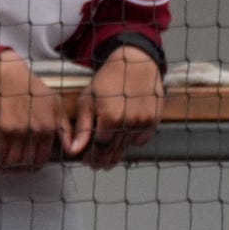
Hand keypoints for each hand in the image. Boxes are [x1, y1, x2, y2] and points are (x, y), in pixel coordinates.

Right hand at [0, 50, 66, 170]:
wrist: (10, 76)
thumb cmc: (33, 89)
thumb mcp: (56, 105)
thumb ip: (65, 129)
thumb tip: (71, 150)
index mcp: (49, 126)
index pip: (43, 156)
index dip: (36, 165)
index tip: (31, 167)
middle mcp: (34, 131)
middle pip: (27, 161)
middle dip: (22, 168)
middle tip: (17, 169)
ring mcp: (17, 130)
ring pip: (13, 159)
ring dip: (9, 167)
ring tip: (5, 168)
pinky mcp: (1, 128)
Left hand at [76, 43, 163, 167]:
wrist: (135, 64)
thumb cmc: (106, 81)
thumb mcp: (88, 101)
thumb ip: (82, 128)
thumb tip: (73, 151)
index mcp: (110, 118)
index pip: (99, 147)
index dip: (91, 156)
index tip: (86, 160)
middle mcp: (129, 122)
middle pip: (114, 150)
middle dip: (103, 159)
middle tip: (96, 164)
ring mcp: (144, 122)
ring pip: (127, 146)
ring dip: (117, 152)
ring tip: (107, 155)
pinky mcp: (154, 120)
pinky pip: (141, 140)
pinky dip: (132, 141)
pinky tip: (123, 138)